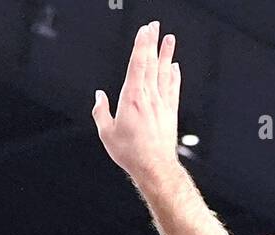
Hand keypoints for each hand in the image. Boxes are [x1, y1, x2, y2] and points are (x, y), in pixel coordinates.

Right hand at [93, 22, 180, 182]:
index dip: (141, 45)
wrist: (155, 168)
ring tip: (169, 38)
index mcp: (132, 98)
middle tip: (155, 26)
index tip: (144, 30)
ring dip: (167, 54)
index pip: (138, 64)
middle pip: (152, 63)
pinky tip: (175, 67)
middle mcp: (149, 97)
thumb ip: (101, 112)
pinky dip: (174, 76)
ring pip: (164, 73)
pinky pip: (173, 89)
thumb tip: (99, 97)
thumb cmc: (131, 153)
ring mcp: (161, 104)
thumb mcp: (107, 133)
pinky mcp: (170, 114)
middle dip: (153, 42)